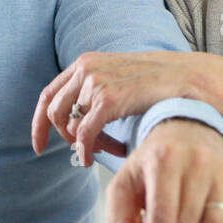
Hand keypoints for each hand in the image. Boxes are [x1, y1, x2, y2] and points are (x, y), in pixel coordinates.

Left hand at [31, 51, 203, 165]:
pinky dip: (86, 150)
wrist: (184, 79)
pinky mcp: (107, 99)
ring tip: (109, 150)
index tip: (39, 146)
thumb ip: (95, 91)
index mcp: (84, 63)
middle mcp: (85, 69)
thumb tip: (76, 118)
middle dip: (66, 138)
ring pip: (71, 127)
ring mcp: (95, 83)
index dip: (38, 123)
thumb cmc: (155, 84)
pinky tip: (93, 160)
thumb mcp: (117, 78)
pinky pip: (84, 134)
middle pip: (54, 113)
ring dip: (86, 145)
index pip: (47, 95)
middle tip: (85, 152)